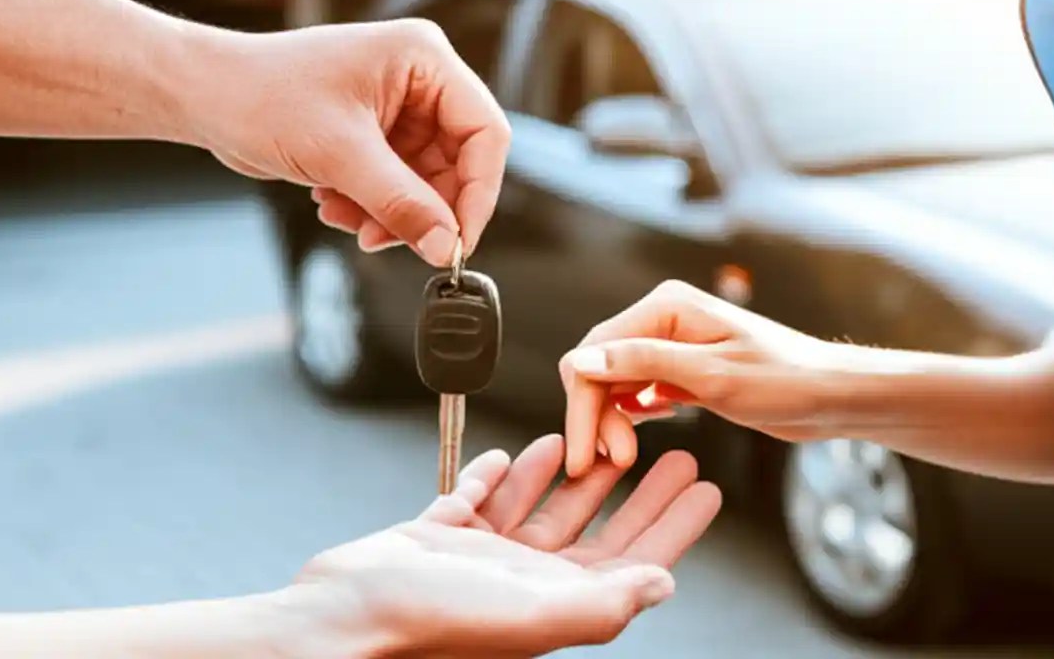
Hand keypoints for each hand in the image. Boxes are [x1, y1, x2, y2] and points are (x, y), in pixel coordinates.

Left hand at [187, 20, 509, 266]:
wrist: (204, 97)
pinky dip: (371, 207)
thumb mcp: (340, 156)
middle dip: (423, 208)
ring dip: (390, 212)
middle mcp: (416, 80)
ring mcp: (395, 109)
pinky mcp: (372, 135)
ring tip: (349, 218)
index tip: (459, 238)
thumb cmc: (261, 94)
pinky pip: (395, 185)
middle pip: (457, 163)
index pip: (484, 131)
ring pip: (424, 183)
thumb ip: (401, 204)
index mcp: (423, 60)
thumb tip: (446, 245)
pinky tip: (334, 205)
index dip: (478, 191)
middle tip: (397, 239)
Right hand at [293, 435, 720, 656]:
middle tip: (675, 450)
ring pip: (543, 509)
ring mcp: (482, 559)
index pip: (634, 560)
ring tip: (604, 435)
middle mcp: (525, 581)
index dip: (673, 524)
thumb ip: (603, 603)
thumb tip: (663, 584)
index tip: (707, 487)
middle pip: (599, 528)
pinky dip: (506, 475)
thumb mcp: (533, 613)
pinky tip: (524, 452)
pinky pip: (482, 498)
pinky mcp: (440, 537)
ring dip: (576, 472)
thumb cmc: (434, 618)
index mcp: (555, 602)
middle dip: (638, 489)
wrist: (346, 610)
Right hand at [558, 280, 840, 476]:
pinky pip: (633, 389)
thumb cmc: (785, 381)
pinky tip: (638, 436)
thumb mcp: (711, 376)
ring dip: (609, 419)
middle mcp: (660, 316)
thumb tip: (580, 360)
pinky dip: (628, 414)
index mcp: (664, 306)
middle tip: (610, 465)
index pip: (593, 354)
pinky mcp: (678, 367)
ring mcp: (668, 341)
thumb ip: (643, 363)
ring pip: (611, 381)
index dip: (581, 406)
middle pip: (596, 367)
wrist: (831, 394)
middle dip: (595, 416)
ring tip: (625, 457)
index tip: (584, 458)